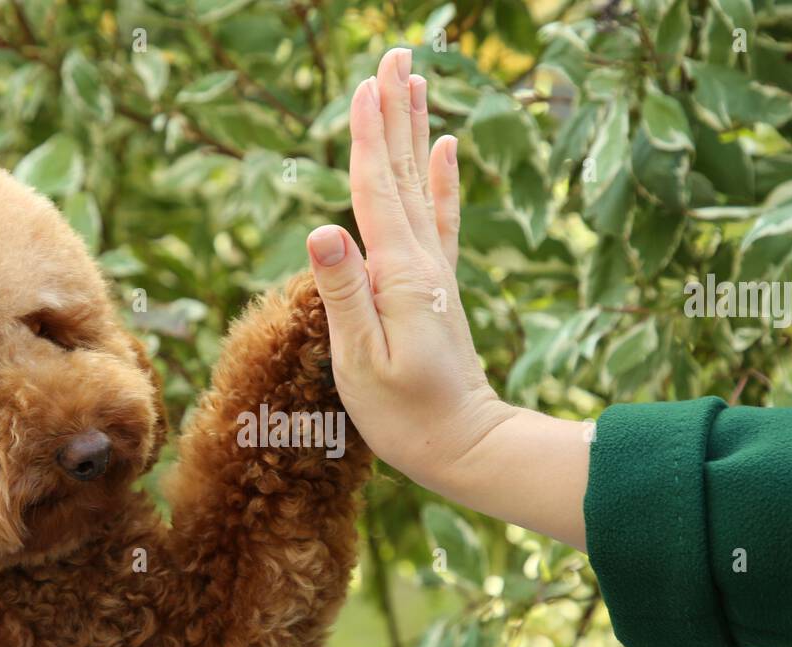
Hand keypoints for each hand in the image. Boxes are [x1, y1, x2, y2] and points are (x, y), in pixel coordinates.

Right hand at [305, 48, 510, 498]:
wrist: (467, 446)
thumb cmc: (406, 417)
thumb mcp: (361, 364)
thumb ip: (345, 296)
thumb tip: (324, 229)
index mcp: (399, 275)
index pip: (377, 191)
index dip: (369, 136)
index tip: (366, 83)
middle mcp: (423, 262)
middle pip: (406, 172)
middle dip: (398, 113)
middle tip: (396, 55)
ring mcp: (435, 272)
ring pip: (424, 185)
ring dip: (418, 132)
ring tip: (416, 81)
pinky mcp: (440, 287)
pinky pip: (442, 220)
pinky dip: (445, 181)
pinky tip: (449, 148)